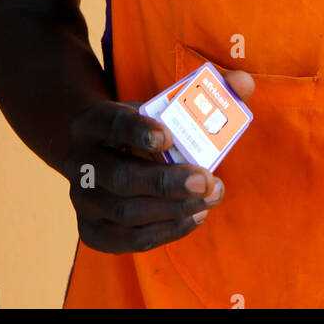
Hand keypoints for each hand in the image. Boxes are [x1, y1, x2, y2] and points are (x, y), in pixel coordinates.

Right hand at [64, 68, 254, 253]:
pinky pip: (128, 240)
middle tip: (207, 181)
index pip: (113, 124)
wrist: (96, 151)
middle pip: (120, 177)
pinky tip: (194, 217)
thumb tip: (243, 84)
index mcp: (94, 122)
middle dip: (166, 183)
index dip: (138, 131)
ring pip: (125, 213)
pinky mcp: (91, 230)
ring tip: (210, 198)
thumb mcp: (158, 102)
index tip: (169, 137)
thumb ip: (204, 92)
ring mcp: (82, 200)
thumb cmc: (139, 125)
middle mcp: (80, 162)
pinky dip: (165, 231)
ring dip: (173, 210)